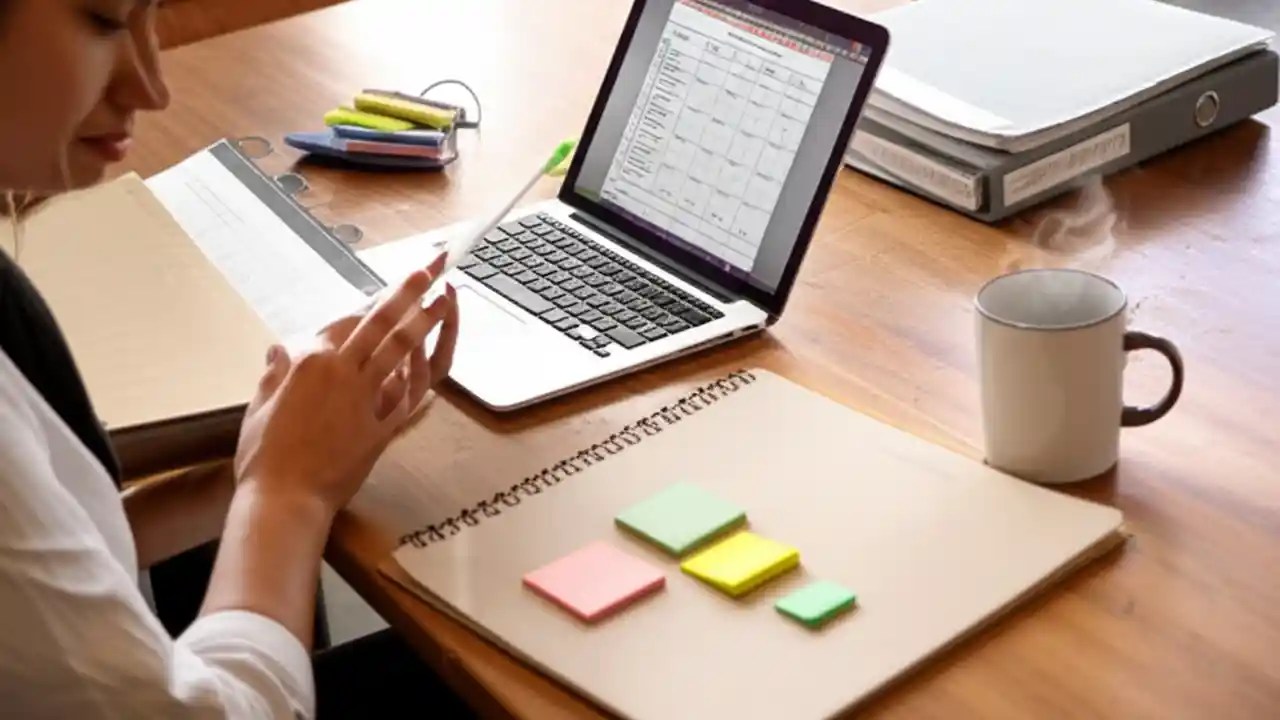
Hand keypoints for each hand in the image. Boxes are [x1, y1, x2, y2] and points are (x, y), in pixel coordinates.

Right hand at [232, 254, 458, 518]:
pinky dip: (424, 374)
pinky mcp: (383, 426)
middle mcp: (341, 371)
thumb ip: (275, 374)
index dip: (370, 305)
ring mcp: (366, 398)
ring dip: (427, 320)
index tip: (386, 292)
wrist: (283, 499)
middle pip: (381, 320)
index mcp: (309, 362)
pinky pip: (410, 394)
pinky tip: (437, 356)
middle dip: (409, 289)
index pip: (347, 323)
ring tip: (446, 297)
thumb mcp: (260, 405)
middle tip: (433, 265)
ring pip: (402, 348)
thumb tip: (279, 351)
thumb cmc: (264, 456)